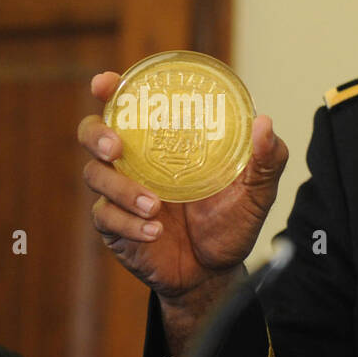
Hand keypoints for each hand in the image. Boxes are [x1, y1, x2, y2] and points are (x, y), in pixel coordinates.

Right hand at [78, 70, 288, 312]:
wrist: (215, 273)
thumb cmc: (230, 223)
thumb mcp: (255, 191)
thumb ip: (266, 159)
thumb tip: (264, 124)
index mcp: (162, 141)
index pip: (128, 106)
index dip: (110, 91)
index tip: (106, 83)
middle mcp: (135, 160)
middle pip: (91, 133)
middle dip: (97, 134)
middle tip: (117, 147)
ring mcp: (120, 192)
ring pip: (95, 175)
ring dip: (120, 187)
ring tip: (153, 205)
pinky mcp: (114, 225)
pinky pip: (106, 216)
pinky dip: (128, 223)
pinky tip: (153, 231)